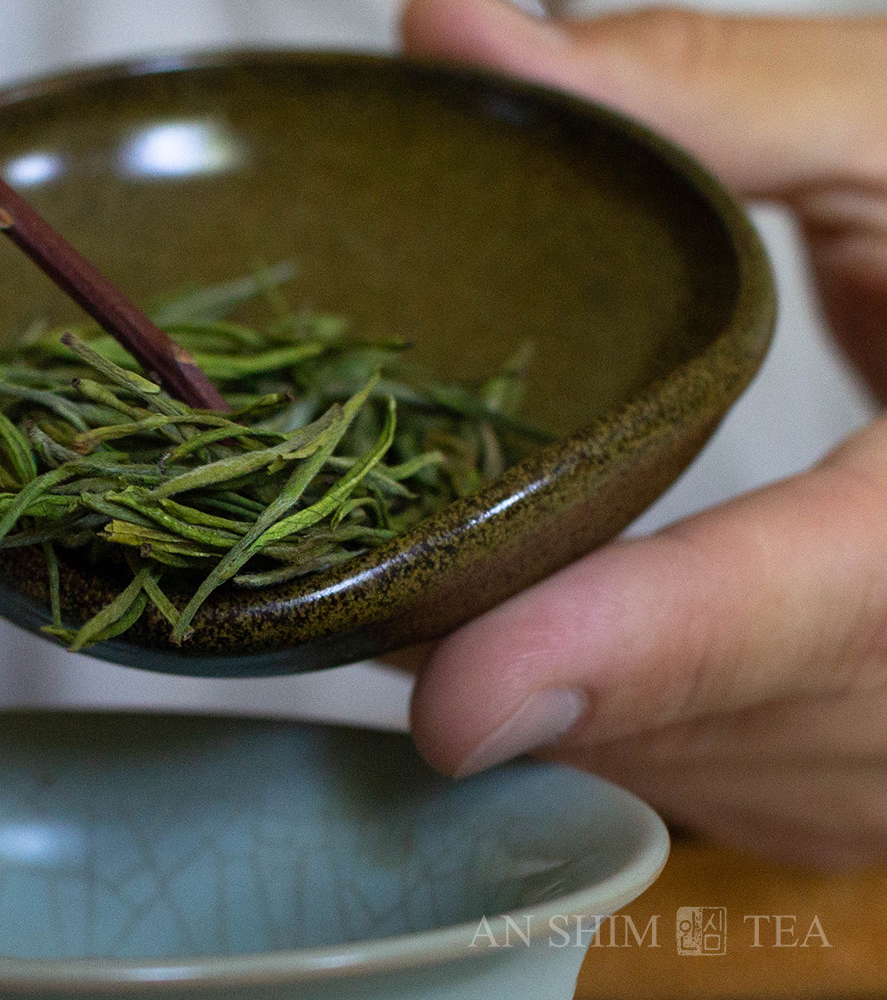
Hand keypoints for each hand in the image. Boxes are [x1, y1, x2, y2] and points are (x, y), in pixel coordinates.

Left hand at [400, 1, 886, 866]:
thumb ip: (697, 95)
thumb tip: (450, 31)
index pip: (820, 603)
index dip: (643, 649)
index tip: (458, 695)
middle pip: (708, 711)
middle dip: (517, 640)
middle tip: (366, 544)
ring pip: (691, 771)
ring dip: (547, 680)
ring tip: (451, 562)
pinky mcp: (875, 790)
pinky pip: (707, 787)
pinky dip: (609, 713)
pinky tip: (560, 623)